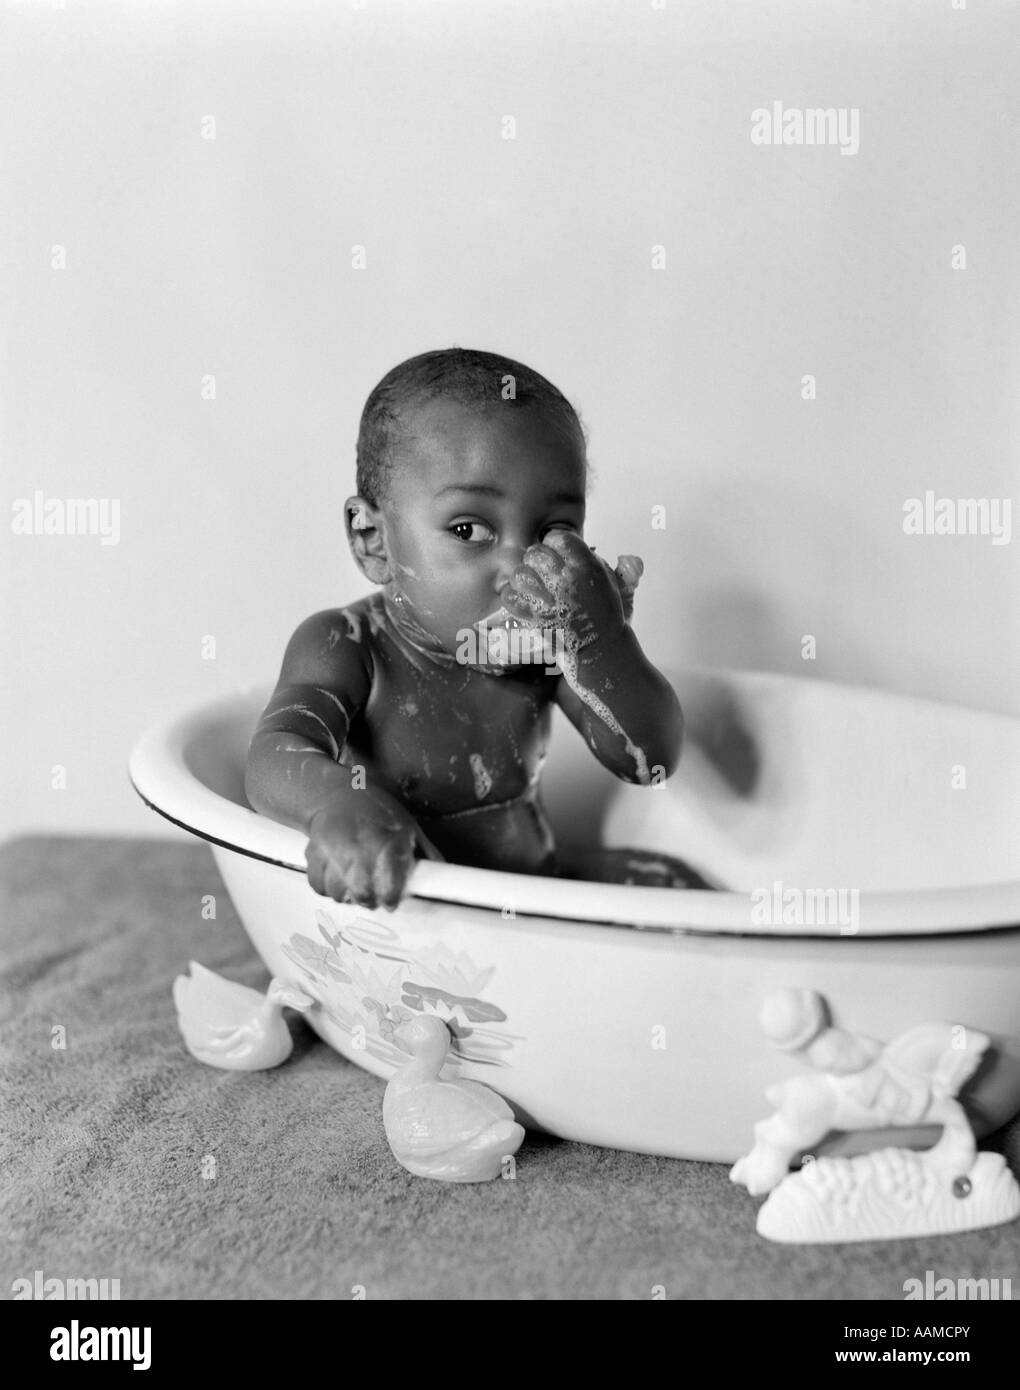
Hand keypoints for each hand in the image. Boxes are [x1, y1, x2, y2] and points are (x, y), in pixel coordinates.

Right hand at [305, 795, 417, 909]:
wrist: (339, 793)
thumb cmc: (377, 811)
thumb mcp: (409, 828)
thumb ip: (425, 856)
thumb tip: (440, 879)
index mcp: (388, 843)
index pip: (389, 889)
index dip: (391, 899)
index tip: (391, 899)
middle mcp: (359, 849)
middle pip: (362, 895)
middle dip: (369, 900)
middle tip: (373, 894)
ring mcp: (333, 851)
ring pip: (338, 893)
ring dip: (347, 894)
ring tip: (354, 882)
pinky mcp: (313, 854)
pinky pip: (318, 885)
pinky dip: (326, 886)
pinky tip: (337, 876)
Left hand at [501, 532, 641, 651]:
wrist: (602, 650)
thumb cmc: (608, 617)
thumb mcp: (616, 585)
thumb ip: (610, 565)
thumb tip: (616, 555)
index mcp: (586, 565)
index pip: (556, 537)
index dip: (554, 545)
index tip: (557, 556)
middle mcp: (566, 579)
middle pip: (535, 553)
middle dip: (536, 562)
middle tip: (543, 574)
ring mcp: (548, 598)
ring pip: (520, 573)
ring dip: (523, 580)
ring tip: (533, 588)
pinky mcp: (534, 617)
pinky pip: (510, 596)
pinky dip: (513, 597)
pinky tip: (523, 601)